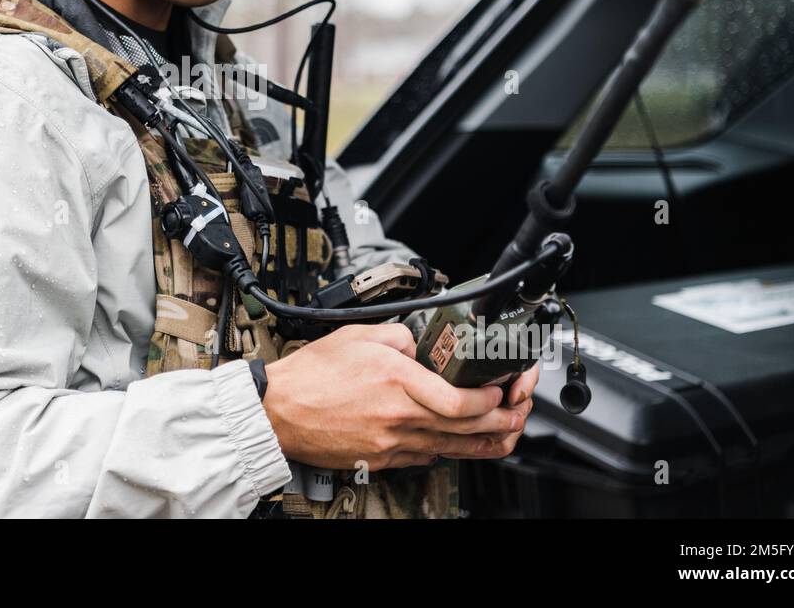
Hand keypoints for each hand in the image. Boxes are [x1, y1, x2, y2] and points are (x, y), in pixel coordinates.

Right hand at [261, 324, 534, 470]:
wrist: (278, 410)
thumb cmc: (311, 375)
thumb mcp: (358, 335)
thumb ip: (398, 335)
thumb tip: (419, 344)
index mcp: (397, 381)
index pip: (460, 401)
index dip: (490, 400)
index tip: (499, 390)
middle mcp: (399, 415)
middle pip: (465, 429)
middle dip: (501, 422)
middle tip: (516, 413)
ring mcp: (391, 442)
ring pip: (451, 447)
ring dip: (483, 442)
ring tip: (503, 434)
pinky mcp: (380, 458)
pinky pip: (423, 456)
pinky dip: (445, 450)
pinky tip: (454, 444)